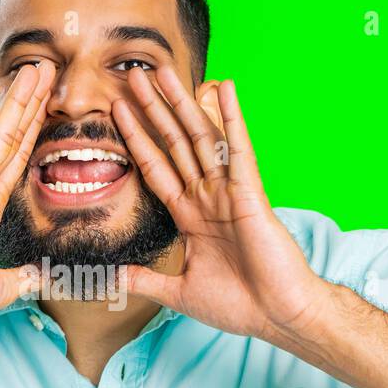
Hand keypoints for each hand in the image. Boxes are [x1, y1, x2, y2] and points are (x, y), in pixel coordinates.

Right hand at [0, 60, 55, 337]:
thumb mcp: (3, 287)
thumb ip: (28, 277)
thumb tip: (52, 277)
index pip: (17, 162)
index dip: (35, 132)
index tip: (51, 105)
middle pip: (9, 139)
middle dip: (29, 105)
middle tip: (48, 69)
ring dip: (14, 102)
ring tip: (32, 69)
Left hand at [111, 63, 331, 344]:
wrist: (276, 316)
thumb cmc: (238, 305)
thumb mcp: (178, 291)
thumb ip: (145, 280)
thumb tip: (112, 277)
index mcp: (191, 216)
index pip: (156, 168)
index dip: (136, 139)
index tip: (116, 111)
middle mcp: (208, 196)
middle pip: (173, 143)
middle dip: (153, 110)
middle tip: (132, 75)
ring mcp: (228, 191)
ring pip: (200, 138)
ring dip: (181, 104)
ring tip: (162, 72)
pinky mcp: (250, 193)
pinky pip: (238, 149)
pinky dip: (231, 118)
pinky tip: (225, 88)